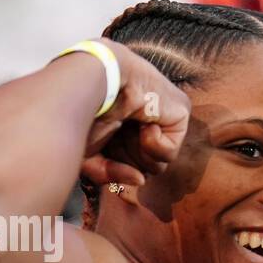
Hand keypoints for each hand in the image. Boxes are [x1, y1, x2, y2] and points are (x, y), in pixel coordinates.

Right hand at [78, 39, 190, 186]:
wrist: (90, 82)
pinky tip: (144, 122)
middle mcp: (145, 120)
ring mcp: (164, 116)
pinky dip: (152, 144)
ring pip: (157, 164)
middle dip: (125, 158)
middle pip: (142, 168)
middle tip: (114, 130)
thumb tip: (141, 180)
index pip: (127, 165)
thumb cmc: (80, 114)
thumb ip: (110, 174)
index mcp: (125, 125)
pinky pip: (170, 153)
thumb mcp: (86, 155)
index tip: (98, 140)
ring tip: (126, 125)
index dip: (111, 163)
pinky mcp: (181, 110)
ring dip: (137, 151)